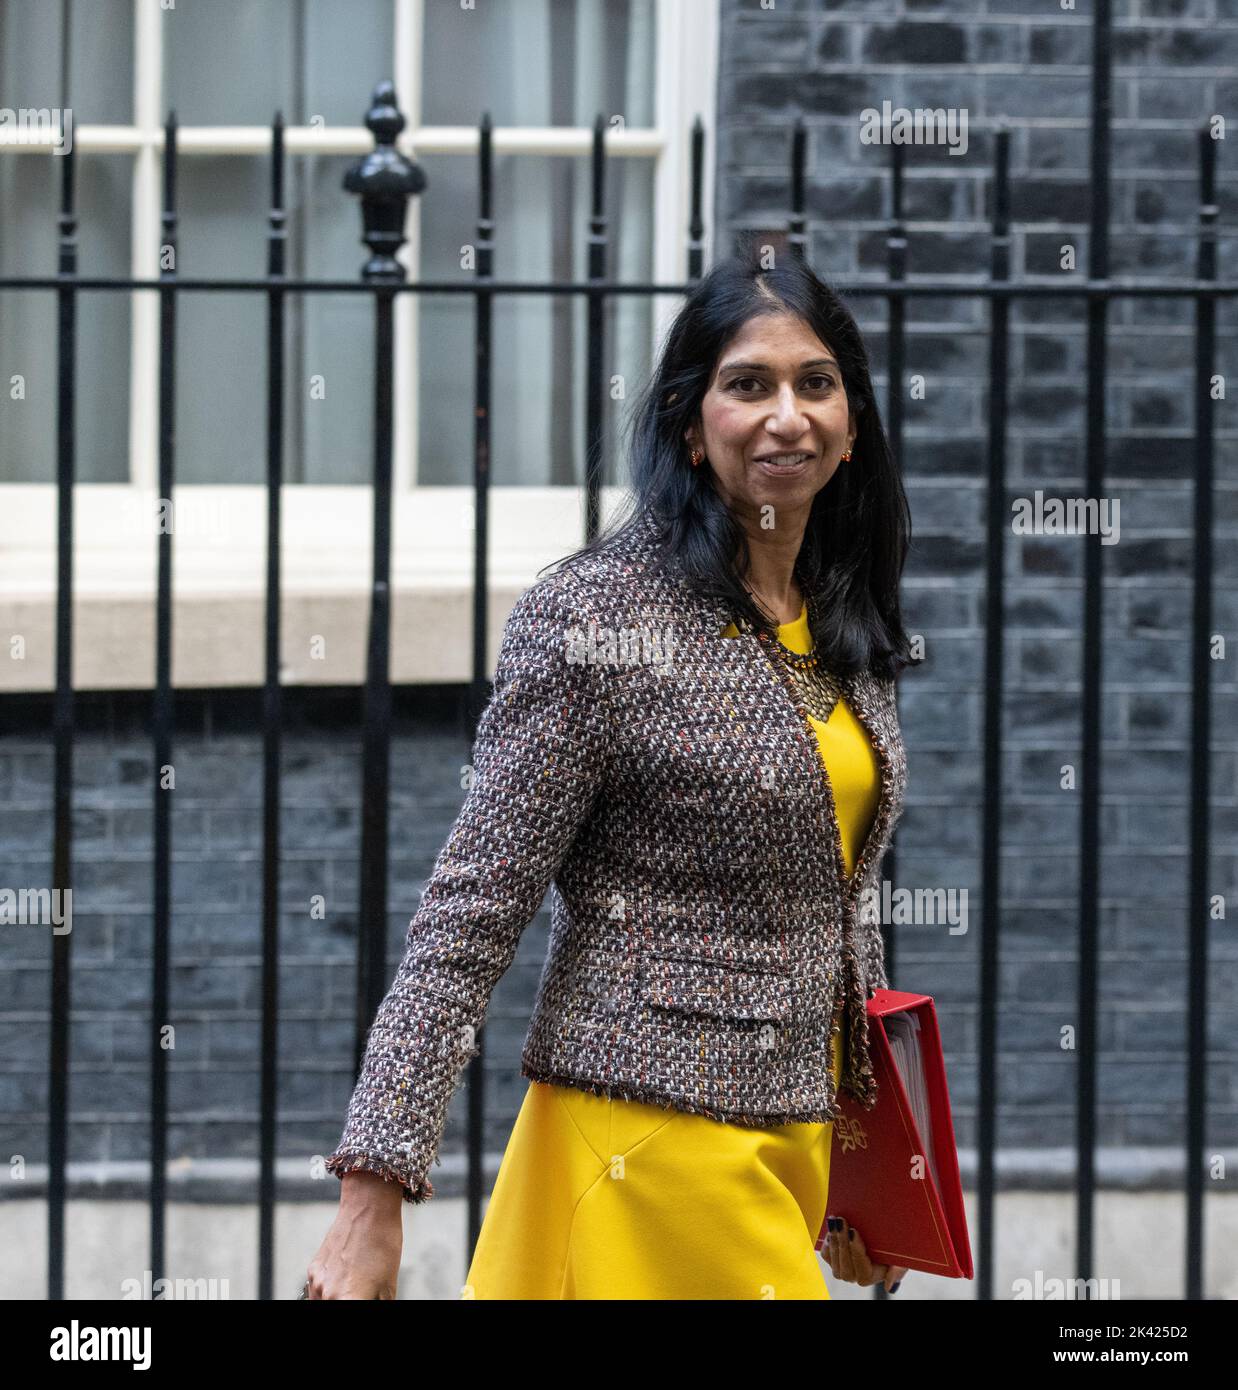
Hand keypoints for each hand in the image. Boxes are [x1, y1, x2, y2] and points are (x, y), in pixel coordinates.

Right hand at [303, 1172, 403, 1298]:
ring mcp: (316, 1282)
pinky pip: (318, 1293)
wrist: (368, 1209)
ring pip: (323, 1304)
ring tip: (355, 1289)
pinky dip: (330, 1294)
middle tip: (362, 1295)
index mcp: (347, 1300)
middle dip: (349, 1303)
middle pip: (334, 1309)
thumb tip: (374, 1305)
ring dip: (338, 1300)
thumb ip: (379, 1305)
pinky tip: (345, 1283)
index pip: (347, 1315)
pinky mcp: (312, 1271)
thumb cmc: (383, 1245)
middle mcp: (327, 1294)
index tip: (366, 1302)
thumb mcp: (388, 1286)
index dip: (362, 1305)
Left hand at [823, 1214, 907, 1293]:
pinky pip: (826, 1255)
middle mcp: (856, 1276)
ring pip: (835, 1262)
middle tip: (842, 1221)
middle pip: (846, 1268)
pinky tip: (830, 1228)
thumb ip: (898, 1271)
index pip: (863, 1272)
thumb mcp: (902, 1255)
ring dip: (834, 1240)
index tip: (854, 1231)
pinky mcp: (834, 1259)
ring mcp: (844, 1269)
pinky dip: (827, 1242)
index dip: (857, 1251)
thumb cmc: (895, 1245)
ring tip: (835, 1221)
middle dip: (843, 1242)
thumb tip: (889, 1288)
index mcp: (873, 1276)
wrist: (881, 1233)